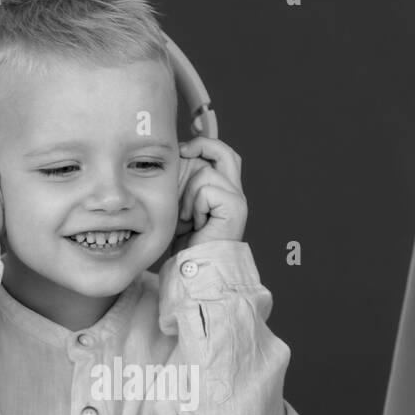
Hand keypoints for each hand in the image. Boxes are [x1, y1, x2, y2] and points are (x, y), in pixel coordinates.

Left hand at [174, 136, 246, 251]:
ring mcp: (237, 200)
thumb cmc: (185, 243)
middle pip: (225, 153)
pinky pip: (206, 190)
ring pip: (207, 173)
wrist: (193, 268)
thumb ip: (185, 183)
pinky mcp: (235, 208)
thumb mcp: (182, 205)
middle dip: (202, 146)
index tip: (183, 150)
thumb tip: (177, 156)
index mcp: (225, 191)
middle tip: (183, 152)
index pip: (222, 155)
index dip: (203, 145)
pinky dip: (194, 205)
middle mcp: (235, 193)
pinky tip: (195, 223)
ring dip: (188, 194)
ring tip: (188, 217)